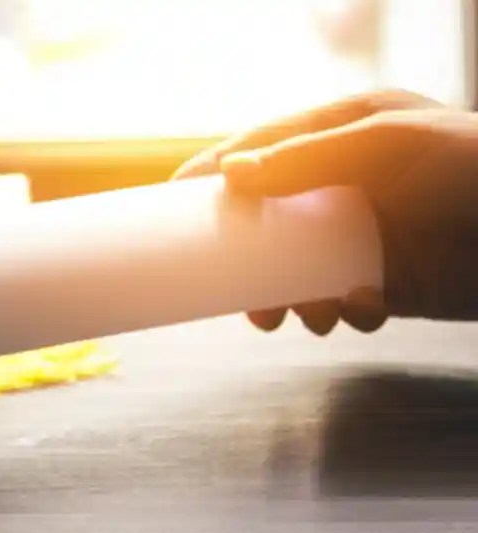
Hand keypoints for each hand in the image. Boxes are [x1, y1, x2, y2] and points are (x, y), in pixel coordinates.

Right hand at [172, 88, 477, 333]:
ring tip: (299, 314)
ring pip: (296, 269)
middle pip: (267, 219)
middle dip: (245, 258)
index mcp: (346, 133)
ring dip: (290, 296)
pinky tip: (363, 308)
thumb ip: (308, 159)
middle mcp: (350, 183)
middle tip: (236, 292)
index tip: (170, 206)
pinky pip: (340, 301)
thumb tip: (233, 175)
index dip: (212, 176)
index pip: (260, 149)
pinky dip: (342, 311)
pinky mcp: (390, 280)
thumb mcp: (390, 148)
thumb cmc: (472, 174)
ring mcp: (368, 234)